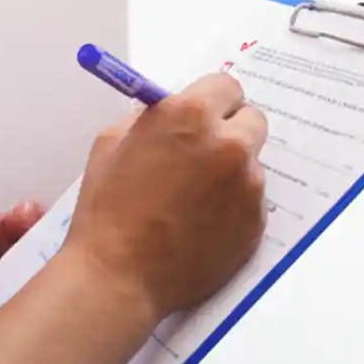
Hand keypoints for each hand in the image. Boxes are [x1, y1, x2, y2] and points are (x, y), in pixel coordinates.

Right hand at [65, 73, 266, 322]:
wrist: (119, 276)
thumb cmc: (107, 210)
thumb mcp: (113, 143)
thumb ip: (151, 118)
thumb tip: (171, 108)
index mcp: (190, 116)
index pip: (227, 87)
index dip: (213, 102)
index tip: (206, 115)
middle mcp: (228, 145)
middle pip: (252, 120)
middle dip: (232, 130)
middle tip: (208, 151)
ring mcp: (248, 185)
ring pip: (252, 163)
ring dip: (232, 171)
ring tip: (196, 199)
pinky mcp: (256, 220)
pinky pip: (252, 201)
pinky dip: (234, 206)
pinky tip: (203, 223)